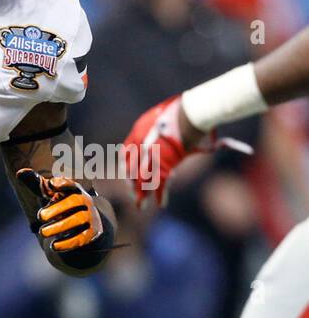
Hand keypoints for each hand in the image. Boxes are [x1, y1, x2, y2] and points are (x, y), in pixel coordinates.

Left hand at [15, 169, 103, 251]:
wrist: (86, 224)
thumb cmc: (63, 205)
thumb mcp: (51, 195)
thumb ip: (37, 185)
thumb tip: (19, 173)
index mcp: (75, 190)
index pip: (71, 184)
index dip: (62, 183)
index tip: (50, 184)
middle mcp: (85, 201)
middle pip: (74, 202)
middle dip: (56, 209)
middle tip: (40, 216)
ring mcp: (91, 217)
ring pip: (77, 220)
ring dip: (59, 226)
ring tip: (42, 232)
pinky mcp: (92, 233)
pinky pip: (81, 237)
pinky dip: (67, 243)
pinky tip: (54, 246)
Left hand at [123, 95, 251, 206]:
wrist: (191, 112)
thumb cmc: (182, 111)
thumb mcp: (163, 116)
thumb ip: (158, 129)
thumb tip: (163, 131)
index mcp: (137, 134)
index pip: (125, 155)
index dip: (126, 167)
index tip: (128, 176)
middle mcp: (140, 147)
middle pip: (132, 171)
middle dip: (133, 185)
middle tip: (133, 196)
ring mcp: (151, 157)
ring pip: (143, 181)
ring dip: (142, 195)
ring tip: (141, 207)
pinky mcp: (165, 165)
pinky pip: (160, 183)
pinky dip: (161, 195)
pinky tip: (161, 204)